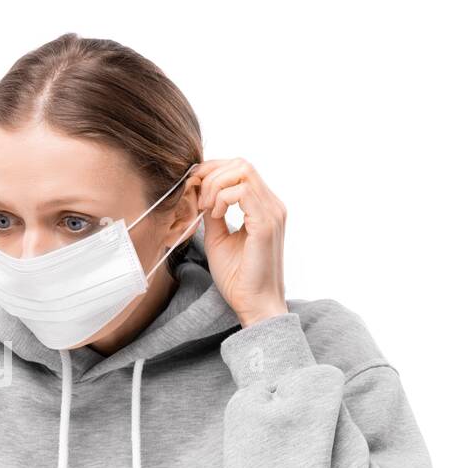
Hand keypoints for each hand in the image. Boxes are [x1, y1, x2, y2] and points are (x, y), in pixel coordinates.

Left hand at [189, 158, 287, 327]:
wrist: (254, 304)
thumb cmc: (238, 277)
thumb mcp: (218, 238)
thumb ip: (213, 213)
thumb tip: (200, 194)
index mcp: (264, 207)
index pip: (241, 169)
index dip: (213, 171)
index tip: (194, 188)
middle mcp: (273, 205)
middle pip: (242, 163)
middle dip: (211, 174)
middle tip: (198, 199)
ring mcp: (272, 212)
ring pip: (242, 170)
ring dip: (215, 186)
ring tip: (207, 210)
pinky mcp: (266, 224)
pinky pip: (243, 191)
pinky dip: (222, 197)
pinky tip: (214, 215)